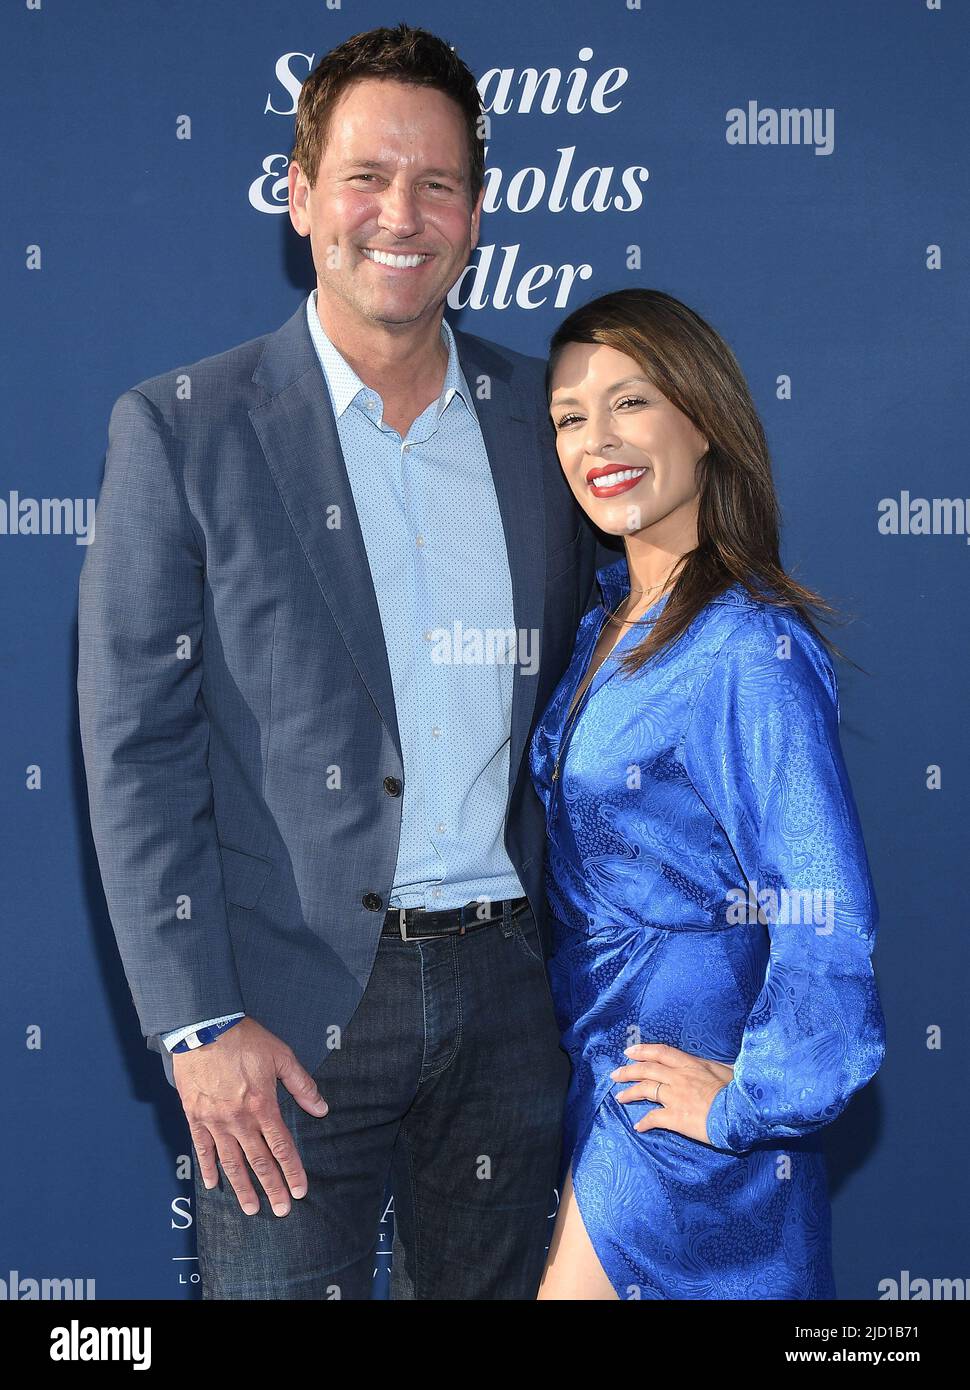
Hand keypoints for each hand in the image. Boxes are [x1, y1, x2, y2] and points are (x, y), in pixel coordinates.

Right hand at [173, 1017, 328, 1216]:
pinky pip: (202, 1148)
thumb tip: (321, 1108)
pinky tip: (214, 1185)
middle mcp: (239, 1119)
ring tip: (251, 1208)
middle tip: (282, 1210)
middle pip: (258, 1161)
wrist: (204, 1027)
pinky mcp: (195, 1116)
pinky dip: (208, 1168)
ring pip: (231, 1162)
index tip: (300, 1190)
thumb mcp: (281, 1055)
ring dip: (242, 1187)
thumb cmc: (244, 1039)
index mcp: (262, 1105)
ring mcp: (215, 1120)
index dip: (292, 1170)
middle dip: (272, 1188)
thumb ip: (302, 1085)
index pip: (281, 1146)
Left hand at [610, 1042, 734, 1145]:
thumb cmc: (737, 1091)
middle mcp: (678, 1077)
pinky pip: (654, 1118)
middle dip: (628, 1071)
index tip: (629, 1052)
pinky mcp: (675, 1117)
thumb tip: (712, 1065)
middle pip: (647, 1069)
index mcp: (690, 1064)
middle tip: (615, 1074)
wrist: (740, 1112)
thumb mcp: (726, 1071)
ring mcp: (675, 1096)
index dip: (643, 1050)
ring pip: (646, 1090)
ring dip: (630, 1092)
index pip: (661, 1052)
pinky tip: (638, 1126)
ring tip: (619, 1097)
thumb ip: (712, 1067)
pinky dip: (644, 1122)